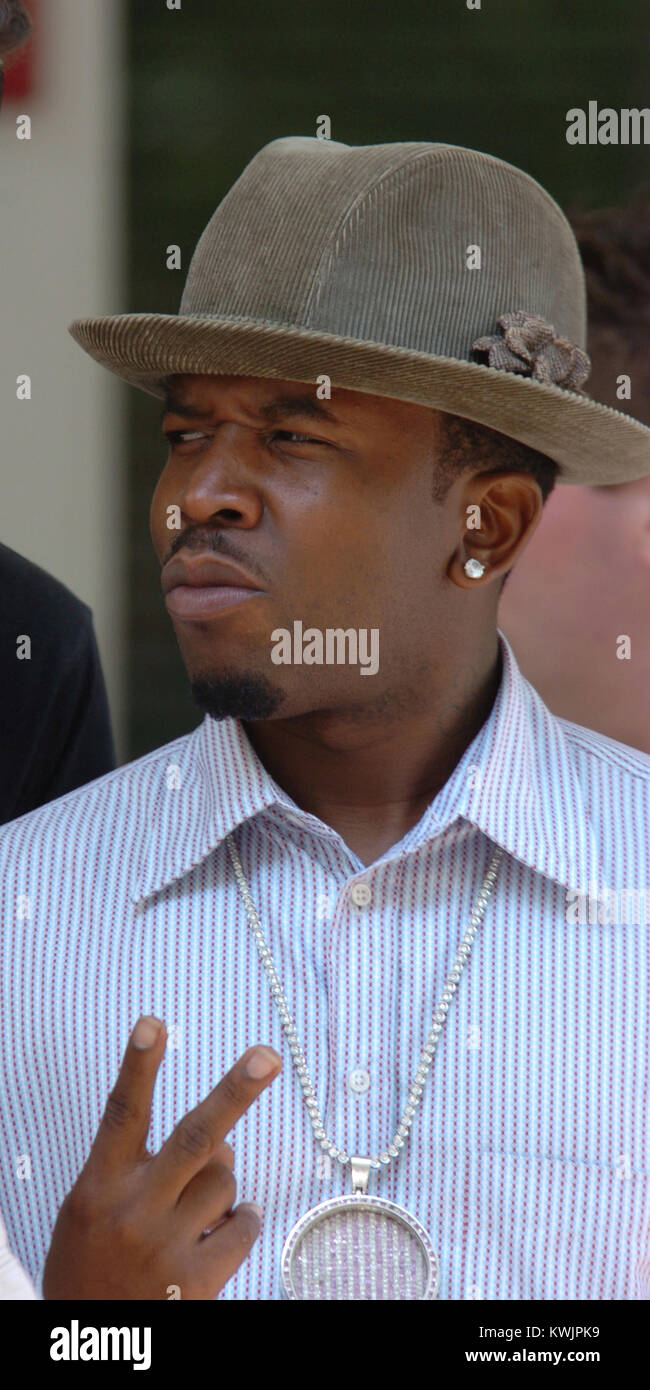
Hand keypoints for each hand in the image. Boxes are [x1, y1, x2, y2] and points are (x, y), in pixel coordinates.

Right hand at [42, 1016, 281, 1298]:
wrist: (90, 1340)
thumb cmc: (93, 1263)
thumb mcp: (92, 1208)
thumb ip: (143, 1168)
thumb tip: (218, 1140)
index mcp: (100, 1186)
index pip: (122, 1114)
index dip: (138, 1065)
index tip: (153, 1021)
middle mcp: (134, 1210)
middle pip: (195, 1137)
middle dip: (235, 1092)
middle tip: (268, 1056)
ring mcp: (166, 1246)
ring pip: (226, 1180)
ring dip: (221, 1186)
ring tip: (194, 1212)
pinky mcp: (197, 1280)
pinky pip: (243, 1227)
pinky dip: (240, 1222)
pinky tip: (220, 1233)